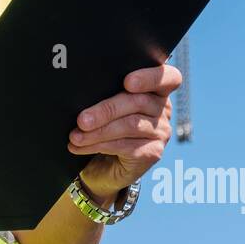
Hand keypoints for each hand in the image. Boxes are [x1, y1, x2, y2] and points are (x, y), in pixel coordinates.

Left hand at [67, 64, 181, 203]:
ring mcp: (161, 132)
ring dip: (98, 131)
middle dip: (106, 110)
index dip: (150, 77)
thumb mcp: (104, 105)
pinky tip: (81, 147)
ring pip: (130, 125)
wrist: (103, 166)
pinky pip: (126, 146)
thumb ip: (104, 93)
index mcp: (155, 89)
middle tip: (82, 119)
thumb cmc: (102, 126)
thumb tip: (83, 89)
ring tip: (76, 136)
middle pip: (139, 102)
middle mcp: (162, 109)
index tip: (128, 82)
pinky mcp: (153, 152)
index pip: (168, 77)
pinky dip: (99, 145)